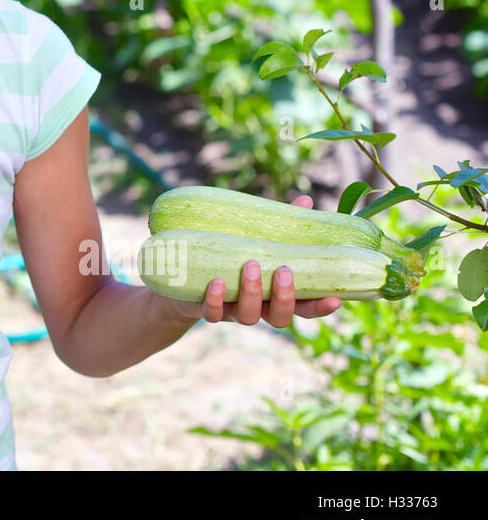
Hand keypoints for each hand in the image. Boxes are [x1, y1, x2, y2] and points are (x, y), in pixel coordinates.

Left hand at [158, 195, 343, 328]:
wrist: (183, 277)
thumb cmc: (231, 254)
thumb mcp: (257, 238)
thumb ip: (282, 226)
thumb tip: (306, 201)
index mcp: (275, 294)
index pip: (305, 308)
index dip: (320, 307)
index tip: (336, 299)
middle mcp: (258, 307)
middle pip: (280, 318)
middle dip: (285, 297)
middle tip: (282, 271)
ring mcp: (231, 310)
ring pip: (249, 316)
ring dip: (252, 293)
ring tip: (249, 265)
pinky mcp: (204, 308)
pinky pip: (212, 313)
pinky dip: (216, 300)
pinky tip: (216, 282)